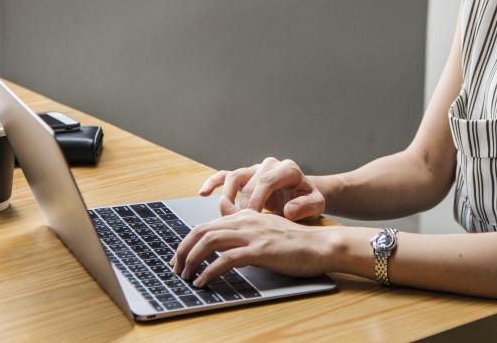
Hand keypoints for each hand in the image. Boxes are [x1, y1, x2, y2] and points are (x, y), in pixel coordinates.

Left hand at [169, 209, 332, 286]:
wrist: (320, 245)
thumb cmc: (296, 241)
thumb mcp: (266, 226)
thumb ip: (245, 223)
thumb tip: (224, 220)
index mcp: (246, 215)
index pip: (207, 224)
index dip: (188, 241)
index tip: (181, 257)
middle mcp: (246, 220)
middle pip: (202, 230)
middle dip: (183, 250)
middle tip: (176, 267)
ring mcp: (252, 234)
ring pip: (209, 241)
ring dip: (191, 260)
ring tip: (185, 275)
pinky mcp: (260, 250)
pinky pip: (226, 259)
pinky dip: (210, 271)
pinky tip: (203, 281)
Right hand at [198, 156, 325, 220]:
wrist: (304, 196)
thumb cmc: (308, 201)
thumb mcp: (316, 205)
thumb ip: (306, 207)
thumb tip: (289, 210)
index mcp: (287, 169)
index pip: (267, 180)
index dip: (258, 198)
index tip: (253, 217)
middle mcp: (269, 165)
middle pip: (248, 181)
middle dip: (241, 203)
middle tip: (238, 223)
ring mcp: (254, 170)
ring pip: (233, 177)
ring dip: (227, 197)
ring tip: (226, 216)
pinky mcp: (244, 177)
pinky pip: (224, 175)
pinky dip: (213, 183)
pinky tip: (203, 193)